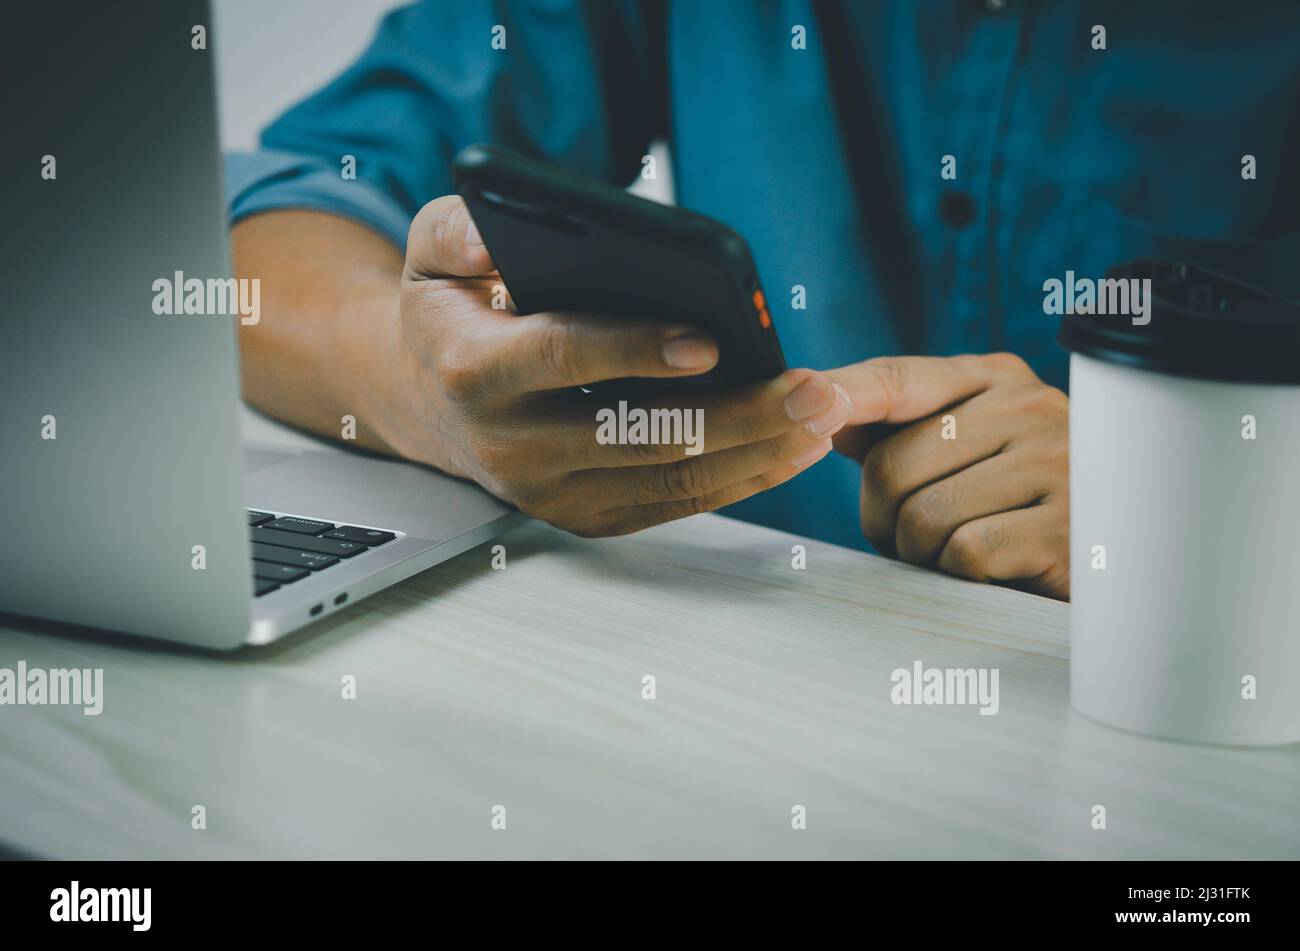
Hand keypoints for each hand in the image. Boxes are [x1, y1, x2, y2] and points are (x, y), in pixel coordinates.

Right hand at [382, 196, 852, 535]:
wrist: (434, 401)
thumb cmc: (454, 313)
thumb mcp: (432, 252)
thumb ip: (455, 230)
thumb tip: (491, 235)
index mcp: (475, 369)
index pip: (562, 356)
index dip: (635, 350)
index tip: (711, 341)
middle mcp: (510, 445)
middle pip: (638, 436)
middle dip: (736, 416)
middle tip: (811, 390)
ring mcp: (549, 492)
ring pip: (667, 482)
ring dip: (755, 454)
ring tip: (821, 420)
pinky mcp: (584, 517)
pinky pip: (671, 506)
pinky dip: (738, 481)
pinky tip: (789, 449)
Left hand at [827, 354, 1068, 598]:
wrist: (1123, 562)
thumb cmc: (1020, 505)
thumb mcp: (965, 450)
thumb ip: (895, 427)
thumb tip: (813, 400)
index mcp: (996, 379)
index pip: (900, 377)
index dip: (843, 393)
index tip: (803, 398)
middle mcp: (1029, 406)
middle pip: (892, 464)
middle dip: (884, 519)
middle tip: (919, 538)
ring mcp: (1056, 462)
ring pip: (922, 516)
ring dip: (922, 553)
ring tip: (961, 553)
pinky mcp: (1067, 525)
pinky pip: (963, 553)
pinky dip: (960, 575)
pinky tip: (994, 571)